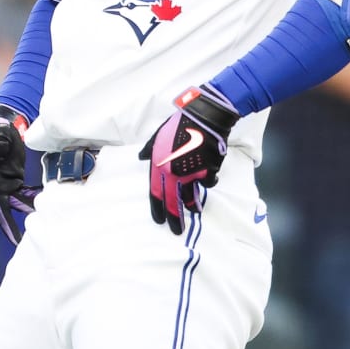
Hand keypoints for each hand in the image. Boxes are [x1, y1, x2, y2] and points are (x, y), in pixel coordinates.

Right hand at [0, 104, 39, 244]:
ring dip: (20, 219)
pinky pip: (23, 195)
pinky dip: (31, 203)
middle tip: (15, 242)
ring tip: (27, 238)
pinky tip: (42, 212)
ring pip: (12, 204)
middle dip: (5, 224)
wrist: (6, 128)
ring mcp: (5, 182)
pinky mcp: (15, 181)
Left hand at [139, 85, 238, 234]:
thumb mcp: (158, 135)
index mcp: (159, 164)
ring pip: (193, 195)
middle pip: (173, 200)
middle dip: (175, 218)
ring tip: (194, 210)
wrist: (205, 118)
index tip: (159, 221)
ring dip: (193, 203)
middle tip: (176, 231)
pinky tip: (208, 174)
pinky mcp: (208, 170)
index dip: (157, 208)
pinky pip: (208, 182)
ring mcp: (192, 172)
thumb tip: (140, 157)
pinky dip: (208, 180)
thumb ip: (149, 149)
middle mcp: (174, 172)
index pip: (156, 192)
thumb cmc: (179, 124)